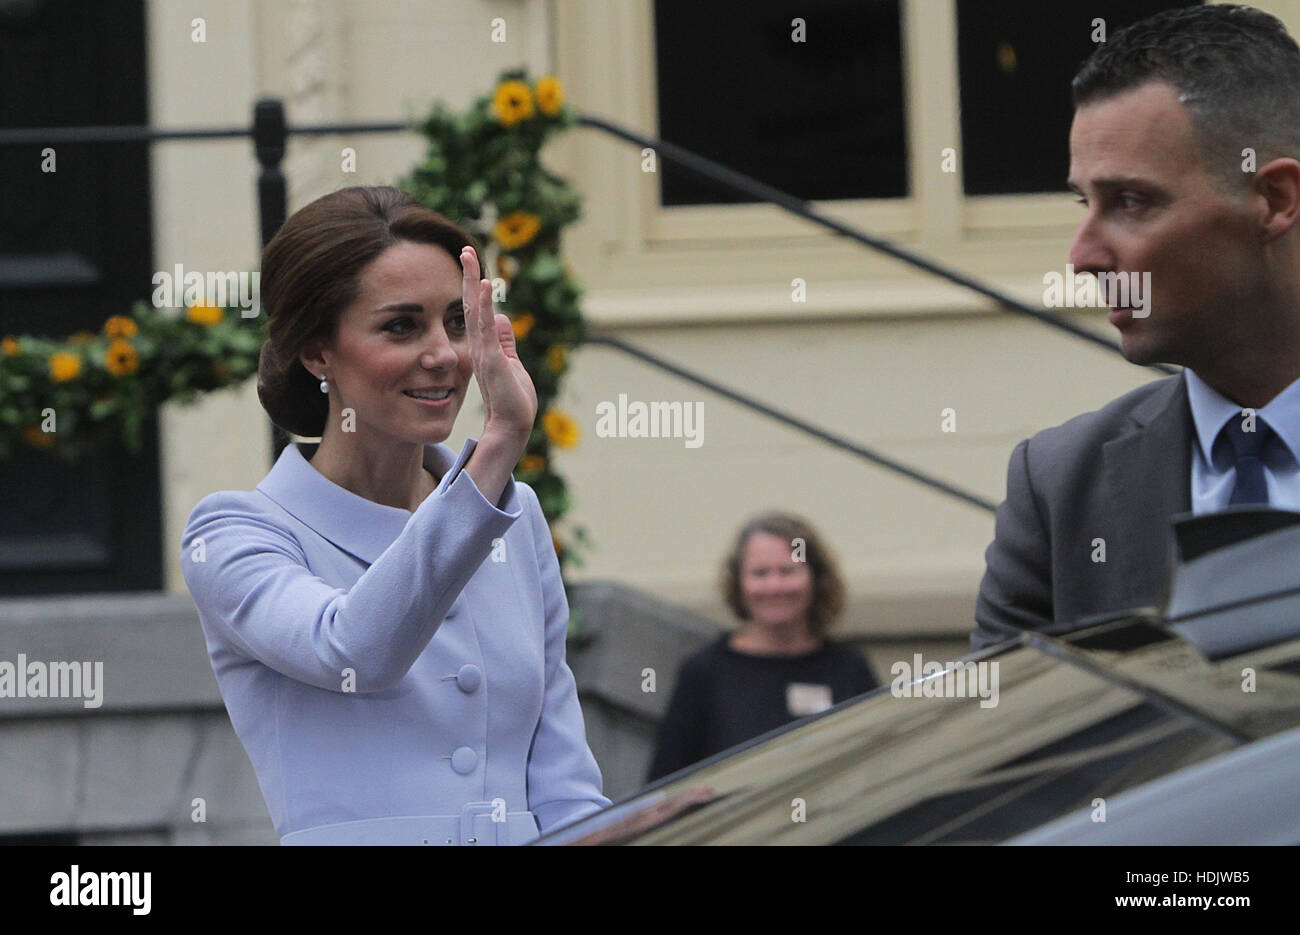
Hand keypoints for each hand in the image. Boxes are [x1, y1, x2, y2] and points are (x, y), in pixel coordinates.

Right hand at [461, 246, 536, 444]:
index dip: (472, 287)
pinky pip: (484, 328)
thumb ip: (505, 342)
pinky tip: (481, 286)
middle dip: (467, 277)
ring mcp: (484, 352)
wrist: (513, 426)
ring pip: (474, 312)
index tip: (471, 262)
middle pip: (470, 305)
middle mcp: (480, 346)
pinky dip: (482, 306)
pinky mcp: (492, 359)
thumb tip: (501, 318)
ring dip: (471, 284)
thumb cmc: (513, 400)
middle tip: (464, 250)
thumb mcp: (511, 364)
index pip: (476, 311)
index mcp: (485, 347)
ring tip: (469, 258)